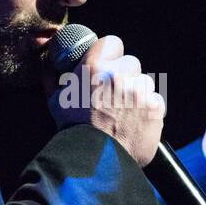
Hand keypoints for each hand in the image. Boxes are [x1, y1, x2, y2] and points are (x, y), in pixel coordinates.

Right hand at [45, 34, 164, 166]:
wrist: (95, 162)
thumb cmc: (73, 131)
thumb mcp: (56, 101)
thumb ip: (55, 79)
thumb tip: (49, 65)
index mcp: (94, 68)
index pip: (112, 42)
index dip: (110, 54)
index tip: (108, 65)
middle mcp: (119, 76)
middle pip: (131, 62)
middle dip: (124, 76)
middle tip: (114, 94)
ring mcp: (140, 92)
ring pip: (144, 83)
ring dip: (136, 94)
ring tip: (123, 113)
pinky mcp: (155, 109)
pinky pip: (155, 102)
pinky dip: (147, 111)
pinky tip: (134, 123)